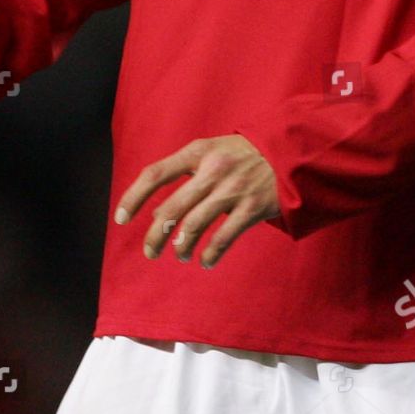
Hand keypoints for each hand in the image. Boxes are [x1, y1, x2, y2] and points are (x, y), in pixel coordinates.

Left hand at [114, 135, 279, 268]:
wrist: (294, 152)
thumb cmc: (246, 154)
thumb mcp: (214, 152)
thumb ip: (186, 176)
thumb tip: (156, 215)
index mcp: (199, 152)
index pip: (155, 174)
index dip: (133, 197)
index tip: (120, 218)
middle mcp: (212, 170)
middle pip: (171, 209)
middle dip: (155, 236)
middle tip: (149, 251)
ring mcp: (233, 190)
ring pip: (194, 226)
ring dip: (181, 247)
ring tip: (180, 255)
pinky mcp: (252, 208)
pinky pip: (223, 238)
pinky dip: (211, 254)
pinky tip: (206, 261)